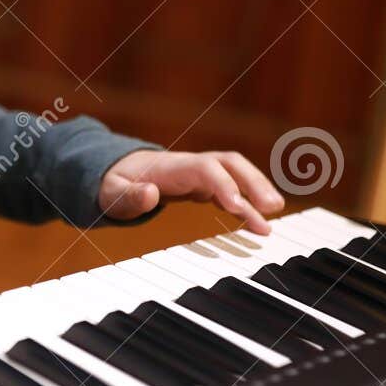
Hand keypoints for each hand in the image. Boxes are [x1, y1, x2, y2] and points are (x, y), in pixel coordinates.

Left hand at [97, 149, 285, 234]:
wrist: (118, 173)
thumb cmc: (115, 185)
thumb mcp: (112, 192)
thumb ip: (128, 195)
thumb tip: (150, 194)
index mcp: (172, 167)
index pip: (206, 168)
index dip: (224, 184)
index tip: (237, 206)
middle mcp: (192, 165)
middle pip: (230, 163)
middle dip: (253, 181)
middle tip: (272, 207)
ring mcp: (201, 173)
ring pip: (237, 173)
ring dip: (257, 190)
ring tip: (274, 216)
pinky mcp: (205, 184)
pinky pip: (232, 188)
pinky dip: (248, 202)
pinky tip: (259, 222)